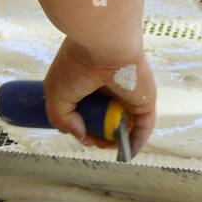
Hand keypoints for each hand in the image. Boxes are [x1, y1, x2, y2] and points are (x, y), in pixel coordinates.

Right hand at [43, 37, 156, 155]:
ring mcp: (129, 97)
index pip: (88, 111)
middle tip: (90, 139)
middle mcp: (111, 90)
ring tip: (103, 145)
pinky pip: (143, 128)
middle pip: (106, 121)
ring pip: (123, 128)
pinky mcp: (145, 102)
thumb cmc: (76, 65)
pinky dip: (135, 144)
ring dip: (113, 142)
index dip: (81, 126)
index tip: (76, 131)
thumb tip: (81, 136)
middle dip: (97, 136)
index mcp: (90, 83)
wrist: (102, 46)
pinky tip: (125, 155)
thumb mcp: (56, 95)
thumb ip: (62, 120)